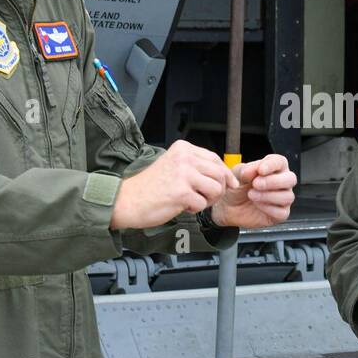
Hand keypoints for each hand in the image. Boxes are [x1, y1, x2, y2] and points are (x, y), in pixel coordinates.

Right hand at [110, 140, 238, 229]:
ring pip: (216, 188)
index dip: (225, 174)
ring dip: (208, 200)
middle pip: (219, 173)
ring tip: (193, 201)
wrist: (127, 200)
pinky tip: (182, 206)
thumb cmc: (150, 187)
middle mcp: (184, 158)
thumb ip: (196, 166)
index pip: (215, 158)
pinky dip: (195, 209)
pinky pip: (203, 203)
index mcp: (183, 148)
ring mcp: (183, 174)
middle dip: (219, 189)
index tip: (230, 184)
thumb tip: (224, 175)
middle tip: (206, 197)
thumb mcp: (174, 165)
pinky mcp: (181, 192)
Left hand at [212, 153, 296, 228]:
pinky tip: (257, 204)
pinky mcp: (279, 214)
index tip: (260, 170)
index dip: (272, 165)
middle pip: (290, 179)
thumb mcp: (237, 174)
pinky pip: (282, 212)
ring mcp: (282, 199)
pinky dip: (269, 208)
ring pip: (288, 196)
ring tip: (251, 195)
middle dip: (273, 181)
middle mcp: (282, 182)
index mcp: (274, 168)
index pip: (280, 162)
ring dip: (269, 195)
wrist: (227, 206)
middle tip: (256, 184)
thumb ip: (246, 170)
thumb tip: (255, 170)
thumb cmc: (236, 187)